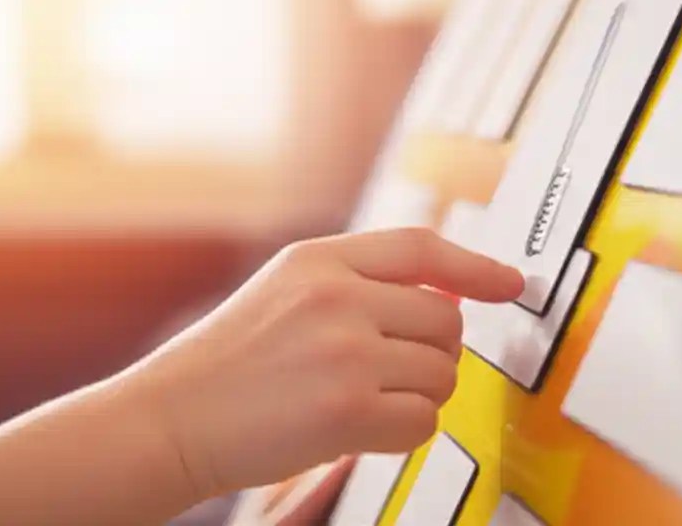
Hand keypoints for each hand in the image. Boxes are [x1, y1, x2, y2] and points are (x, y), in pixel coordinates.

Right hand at [121, 228, 522, 499]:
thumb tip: (446, 296)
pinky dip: (403, 434)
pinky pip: (423, 422)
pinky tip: (359, 431)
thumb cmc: (228, 365)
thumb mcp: (283, 291)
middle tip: (386, 375)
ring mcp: (343, 351)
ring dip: (416, 396)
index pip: (421, 248)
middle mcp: (335, 295)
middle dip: (431, 354)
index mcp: (319, 259)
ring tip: (360, 402)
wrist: (170, 420)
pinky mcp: (346, 410)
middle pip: (445, 319)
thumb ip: (355, 282)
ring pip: (440, 374)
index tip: (511, 282)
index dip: (475, 265)